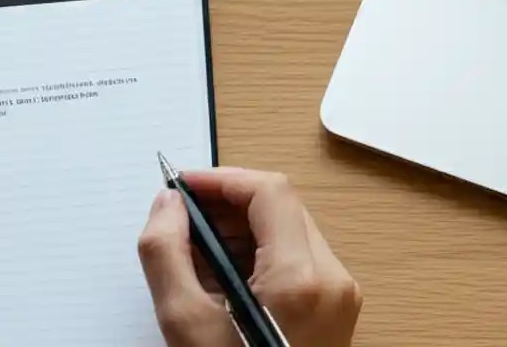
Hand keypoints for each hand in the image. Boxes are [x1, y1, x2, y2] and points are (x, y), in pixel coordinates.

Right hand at [138, 168, 361, 346]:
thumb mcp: (185, 326)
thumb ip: (166, 253)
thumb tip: (168, 205)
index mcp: (301, 278)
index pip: (268, 192)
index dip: (221, 180)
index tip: (182, 187)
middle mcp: (332, 280)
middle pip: (280, 208)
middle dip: (226, 206)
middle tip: (181, 221)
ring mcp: (339, 296)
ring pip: (288, 232)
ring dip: (240, 232)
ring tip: (194, 257)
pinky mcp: (335, 310)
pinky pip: (296, 261)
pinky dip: (257, 257)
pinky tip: (220, 281)